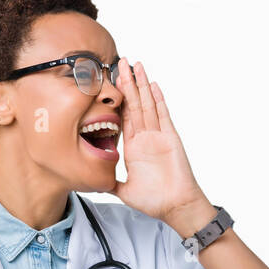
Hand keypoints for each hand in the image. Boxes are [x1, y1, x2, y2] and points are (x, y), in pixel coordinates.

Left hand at [108, 58, 209, 225]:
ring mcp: (158, 136)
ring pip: (147, 104)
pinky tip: (152, 85)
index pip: (122, 117)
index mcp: (134, 147)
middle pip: (134, 104)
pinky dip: (157, 100)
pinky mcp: (170, 138)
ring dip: (141, 84)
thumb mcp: (123, 191)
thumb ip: (109, 182)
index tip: (109, 82)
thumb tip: (93, 182)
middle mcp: (145, 137)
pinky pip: (162, 115)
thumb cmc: (154, 200)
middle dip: (127, 83)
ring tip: (135, 65)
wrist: (175, 206)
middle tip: (120, 61)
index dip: (116, 99)